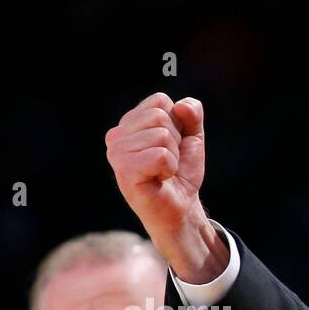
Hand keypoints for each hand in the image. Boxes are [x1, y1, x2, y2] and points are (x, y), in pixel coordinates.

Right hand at [105, 92, 226, 281]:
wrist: (181, 208)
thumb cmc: (181, 174)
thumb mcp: (191, 139)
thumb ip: (191, 115)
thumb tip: (182, 105)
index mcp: (128, 124)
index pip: (160, 101)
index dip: (178, 124)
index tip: (172, 146)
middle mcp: (116, 135)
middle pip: (160, 116)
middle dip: (176, 141)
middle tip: (168, 162)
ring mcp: (116, 152)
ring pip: (161, 135)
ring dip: (173, 157)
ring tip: (163, 171)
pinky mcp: (124, 170)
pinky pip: (160, 155)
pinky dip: (169, 168)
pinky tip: (160, 179)